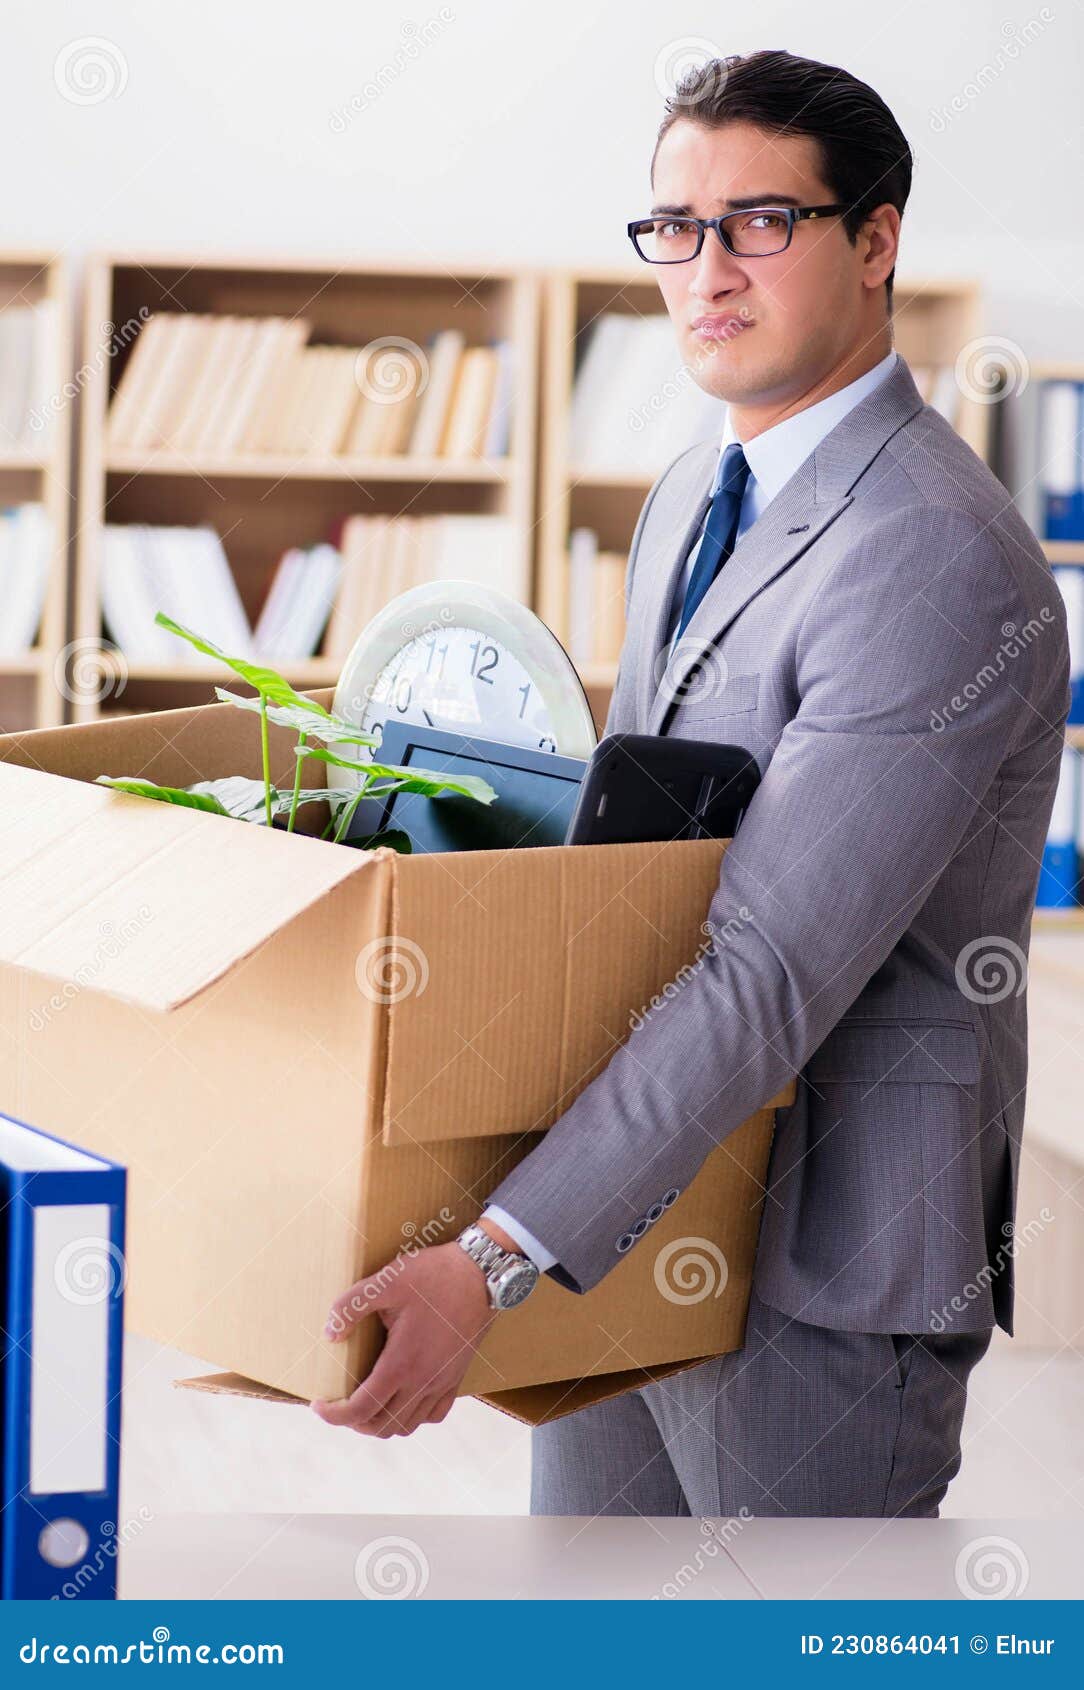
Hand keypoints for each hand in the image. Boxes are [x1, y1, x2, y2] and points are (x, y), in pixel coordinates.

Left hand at [310, 1242, 496, 1437]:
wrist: (482, 1273)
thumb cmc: (434, 1275)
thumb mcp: (386, 1281)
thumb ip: (351, 1306)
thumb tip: (330, 1334)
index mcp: (401, 1364)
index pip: (361, 1410)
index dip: (334, 1416)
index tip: (319, 1406)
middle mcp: (423, 1382)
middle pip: (382, 1426)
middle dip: (354, 1422)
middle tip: (339, 1403)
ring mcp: (442, 1383)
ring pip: (407, 1426)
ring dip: (381, 1423)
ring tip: (366, 1405)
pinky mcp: (456, 1377)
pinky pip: (433, 1414)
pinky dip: (412, 1417)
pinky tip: (402, 1399)